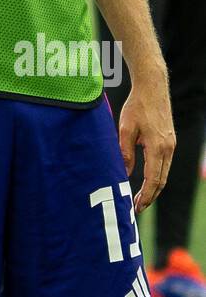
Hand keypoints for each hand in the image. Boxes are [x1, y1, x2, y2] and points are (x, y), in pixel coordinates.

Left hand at [118, 73, 174, 212]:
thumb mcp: (125, 129)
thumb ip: (125, 153)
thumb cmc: (137, 106)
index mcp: (157, 147)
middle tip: (138, 208)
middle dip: (150, 196)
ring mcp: (171, 145)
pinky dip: (157, 176)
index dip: (146, 195)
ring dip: (155, 188)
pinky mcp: (170, 141)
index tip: (137, 206)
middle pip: (161, 180)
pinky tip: (147, 180)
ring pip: (164, 173)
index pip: (153, 179)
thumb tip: (125, 173)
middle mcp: (168, 148)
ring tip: (142, 198)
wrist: (152, 88)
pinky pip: (165, 164)